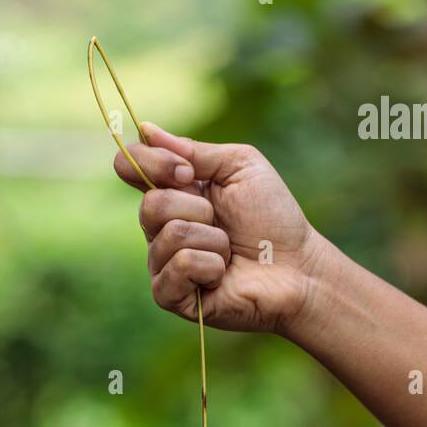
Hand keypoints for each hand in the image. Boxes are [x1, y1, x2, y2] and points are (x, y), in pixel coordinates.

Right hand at [113, 123, 327, 334]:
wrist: (297, 266)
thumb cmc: (272, 217)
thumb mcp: (239, 167)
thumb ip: (194, 151)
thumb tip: (145, 130)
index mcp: (173, 193)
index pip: (130, 167)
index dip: (151, 163)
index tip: (188, 172)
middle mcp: (161, 228)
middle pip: (150, 205)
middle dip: (197, 208)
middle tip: (223, 221)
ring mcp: (164, 264)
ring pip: (170, 235)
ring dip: (212, 239)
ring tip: (229, 251)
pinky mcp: (172, 297)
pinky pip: (179, 268)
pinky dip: (210, 265)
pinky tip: (222, 275)